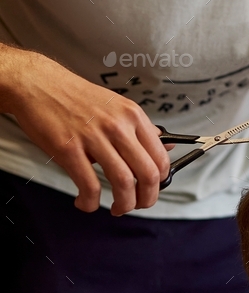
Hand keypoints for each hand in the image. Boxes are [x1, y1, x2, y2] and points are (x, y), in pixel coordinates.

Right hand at [6, 49, 171, 214]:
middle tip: (138, 205)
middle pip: (148, 173)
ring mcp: (93, 137)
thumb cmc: (76, 97)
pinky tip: (86, 202)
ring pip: (123, 182)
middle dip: (146, 199)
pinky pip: (89, 185)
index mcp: (133, 115)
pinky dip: (91, 202)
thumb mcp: (116, 105)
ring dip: (123, 204)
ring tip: (117, 208)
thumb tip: (165, 145)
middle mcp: (118, 126)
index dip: (160, 180)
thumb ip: (140, 128)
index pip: (160, 156)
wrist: (39, 84)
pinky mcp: (69, 149)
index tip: (152, 188)